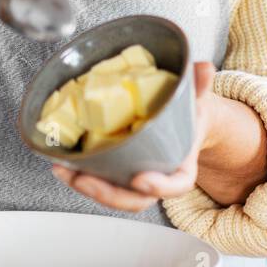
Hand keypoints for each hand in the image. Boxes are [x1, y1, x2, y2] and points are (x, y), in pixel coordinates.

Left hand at [49, 61, 218, 212]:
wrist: (182, 125)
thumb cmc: (187, 116)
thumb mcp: (196, 100)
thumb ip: (199, 86)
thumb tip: (204, 67)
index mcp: (182, 167)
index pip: (177, 185)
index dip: (160, 187)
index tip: (141, 179)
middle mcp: (158, 179)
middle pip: (137, 199)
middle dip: (109, 194)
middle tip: (84, 179)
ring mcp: (136, 179)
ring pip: (115, 196)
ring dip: (88, 188)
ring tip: (66, 172)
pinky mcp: (118, 175)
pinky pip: (102, 184)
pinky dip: (80, 178)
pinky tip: (62, 165)